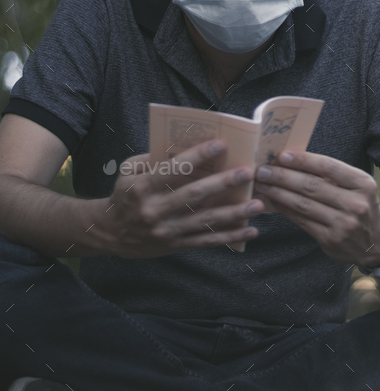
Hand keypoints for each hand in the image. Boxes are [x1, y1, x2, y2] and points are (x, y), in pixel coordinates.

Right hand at [97, 139, 264, 258]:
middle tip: (247, 173)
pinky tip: (250, 230)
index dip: (197, 156)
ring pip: (205, 221)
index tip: (221, 144)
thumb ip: (152, 160)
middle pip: (194, 196)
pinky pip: (207, 241)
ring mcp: (166, 231)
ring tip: (258, 204)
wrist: (111, 233)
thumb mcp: (128, 172)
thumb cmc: (125, 195)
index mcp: (141, 188)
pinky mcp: (176, 245)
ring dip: (234, 213)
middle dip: (223, 184)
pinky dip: (230, 237)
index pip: (172, 170)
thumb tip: (183, 146)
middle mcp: (154, 211)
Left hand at [252, 150, 379, 264]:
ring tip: (263, 184)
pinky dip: (285, 209)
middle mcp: (355, 204)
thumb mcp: (357, 186)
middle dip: (283, 176)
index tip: (282, 155)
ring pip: (304, 204)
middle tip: (263, 170)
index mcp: (363, 184)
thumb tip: (294, 161)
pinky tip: (274, 201)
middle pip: (312, 186)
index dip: (303, 160)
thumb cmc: (360, 205)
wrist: (376, 241)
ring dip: (279, 193)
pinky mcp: (331, 239)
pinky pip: (302, 220)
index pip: (329, 167)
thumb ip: (332, 175)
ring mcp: (343, 223)